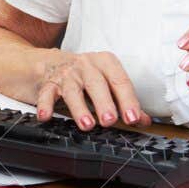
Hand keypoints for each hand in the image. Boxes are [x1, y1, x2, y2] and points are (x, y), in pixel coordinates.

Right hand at [35, 50, 152, 127]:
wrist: (48, 63)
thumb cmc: (83, 75)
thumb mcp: (105, 82)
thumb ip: (123, 101)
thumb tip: (143, 120)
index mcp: (105, 63)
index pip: (120, 81)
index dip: (128, 100)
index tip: (133, 118)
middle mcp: (85, 65)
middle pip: (97, 84)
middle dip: (104, 103)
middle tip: (110, 121)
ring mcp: (66, 74)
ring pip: (73, 90)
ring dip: (79, 108)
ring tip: (87, 125)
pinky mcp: (47, 83)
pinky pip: (46, 94)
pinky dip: (45, 105)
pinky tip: (45, 116)